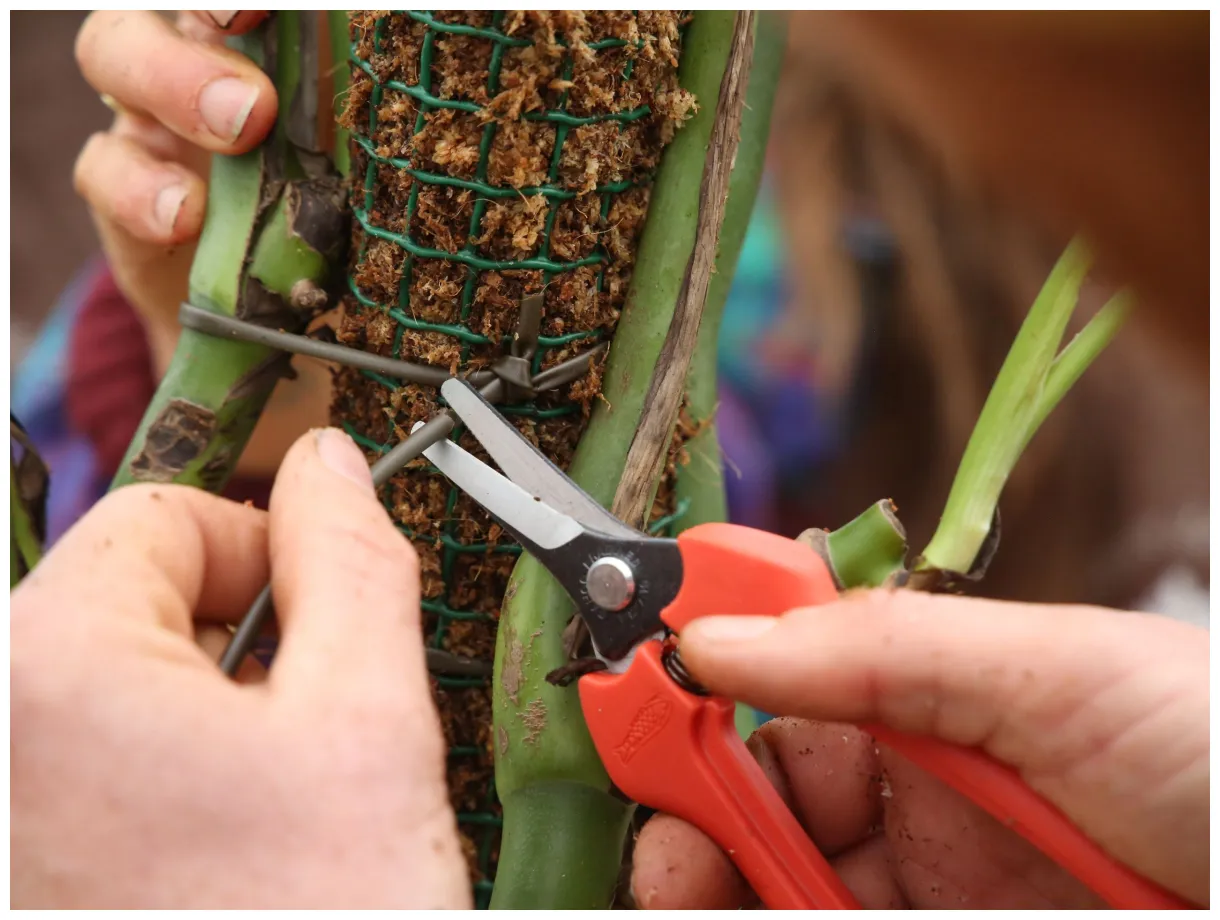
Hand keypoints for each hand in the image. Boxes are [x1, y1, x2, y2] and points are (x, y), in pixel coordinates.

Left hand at [11, 429, 469, 907]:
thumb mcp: (365, 723)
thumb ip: (352, 565)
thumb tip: (332, 468)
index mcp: (52, 670)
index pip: (163, 517)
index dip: (265, 552)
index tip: (320, 618)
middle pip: (127, 597)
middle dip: (234, 637)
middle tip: (302, 731)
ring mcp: (4, 802)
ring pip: (112, 679)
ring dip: (203, 709)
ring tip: (262, 802)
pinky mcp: (27, 853)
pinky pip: (87, 756)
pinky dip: (160, 769)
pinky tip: (216, 842)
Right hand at [73, 11, 330, 476]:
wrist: (288, 324)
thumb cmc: (345, 227)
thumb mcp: (369, 180)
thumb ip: (376, 136)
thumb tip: (442, 97)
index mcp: (270, 44)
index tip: (289, 4)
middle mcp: (202, 56)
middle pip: (178, 0)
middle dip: (215, 14)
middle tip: (268, 82)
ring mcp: (152, 114)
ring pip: (113, 51)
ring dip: (172, 82)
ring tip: (239, 130)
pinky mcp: (119, 185)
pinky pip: (102, 167)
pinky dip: (140, 190)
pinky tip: (183, 218)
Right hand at [630, 592, 1207, 908]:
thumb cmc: (1212, 743)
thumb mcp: (1054, 669)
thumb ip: (880, 645)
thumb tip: (719, 630)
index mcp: (941, 705)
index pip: (791, 687)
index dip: (710, 683)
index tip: (641, 689)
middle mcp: (922, 801)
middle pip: (766, 798)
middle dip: (699, 801)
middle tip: (667, 828)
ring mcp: (929, 891)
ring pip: (780, 883)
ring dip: (714, 875)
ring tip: (686, 879)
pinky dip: (764, 912)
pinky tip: (737, 902)